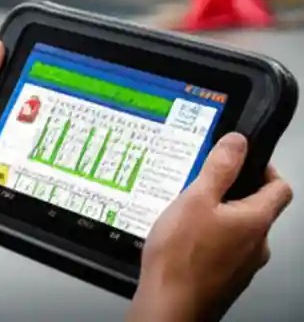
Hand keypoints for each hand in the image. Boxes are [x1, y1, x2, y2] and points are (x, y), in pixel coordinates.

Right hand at [129, 134, 292, 321]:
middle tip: (202, 186)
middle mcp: (257, 244)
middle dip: (232, 193)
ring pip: (239, 231)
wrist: (171, 305)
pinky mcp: (227, 278)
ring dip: (218, 218)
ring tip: (186, 214)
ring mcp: (244, 265)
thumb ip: (218, 169)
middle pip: (258, 208)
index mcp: (256, 220)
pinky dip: (209, 240)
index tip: (242, 161)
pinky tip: (183, 240)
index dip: (264, 169)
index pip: (279, 187)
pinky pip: (225, 250)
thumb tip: (237, 143)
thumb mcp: (195, 199)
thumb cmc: (181, 258)